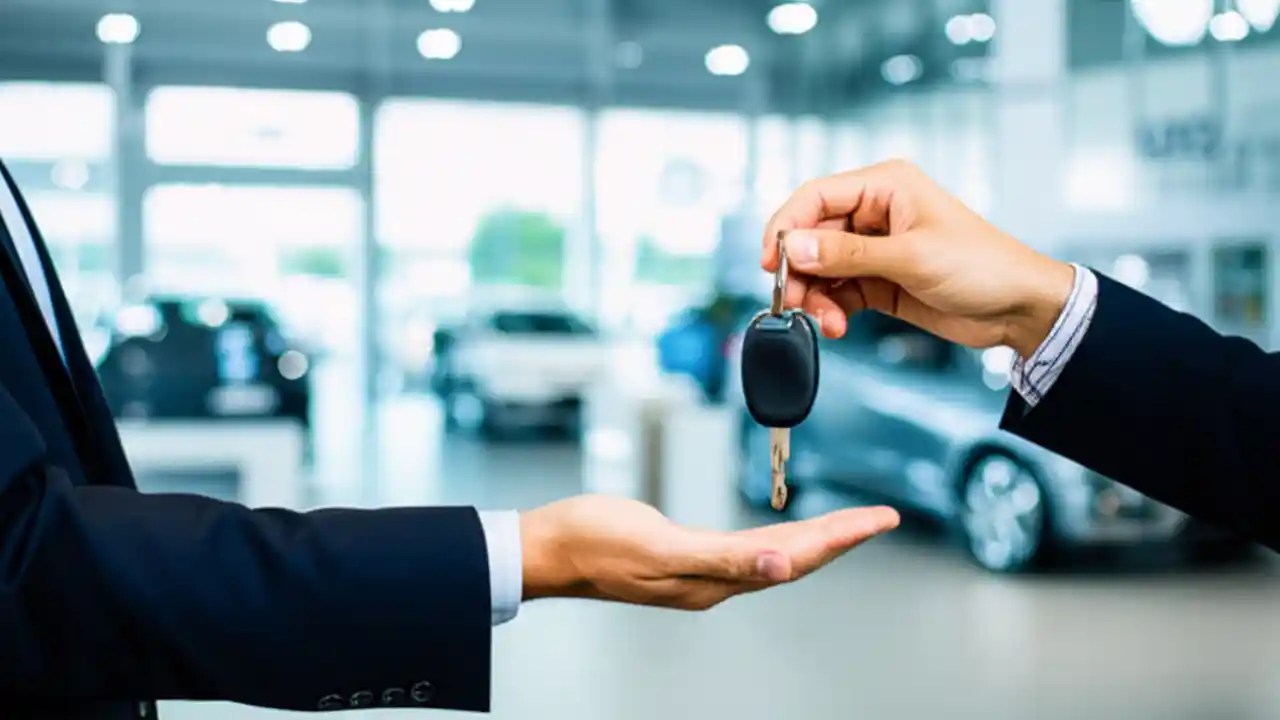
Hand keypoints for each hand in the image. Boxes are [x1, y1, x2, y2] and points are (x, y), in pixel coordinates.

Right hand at [519, 495, 897, 609]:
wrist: (549, 549)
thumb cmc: (593, 542)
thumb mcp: (657, 545)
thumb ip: (721, 558)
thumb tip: (782, 567)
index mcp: (714, 578)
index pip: (795, 557)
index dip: (841, 538)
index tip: (880, 520)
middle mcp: (714, 580)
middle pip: (794, 558)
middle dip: (841, 538)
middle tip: (881, 518)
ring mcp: (699, 571)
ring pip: (775, 556)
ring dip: (816, 540)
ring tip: (849, 526)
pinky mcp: (684, 557)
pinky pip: (747, 550)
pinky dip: (777, 540)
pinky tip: (782, 537)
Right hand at [762, 159, 1075, 357]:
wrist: (1018, 308)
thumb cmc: (982, 266)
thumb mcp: (910, 257)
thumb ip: (847, 253)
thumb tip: (796, 247)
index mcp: (885, 187)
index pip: (815, 196)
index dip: (787, 227)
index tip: (773, 262)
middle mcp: (875, 213)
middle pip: (812, 236)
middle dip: (801, 271)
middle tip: (793, 301)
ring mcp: (875, 248)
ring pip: (821, 268)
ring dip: (815, 296)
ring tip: (824, 321)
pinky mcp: (878, 280)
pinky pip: (837, 292)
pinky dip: (831, 309)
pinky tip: (837, 325)